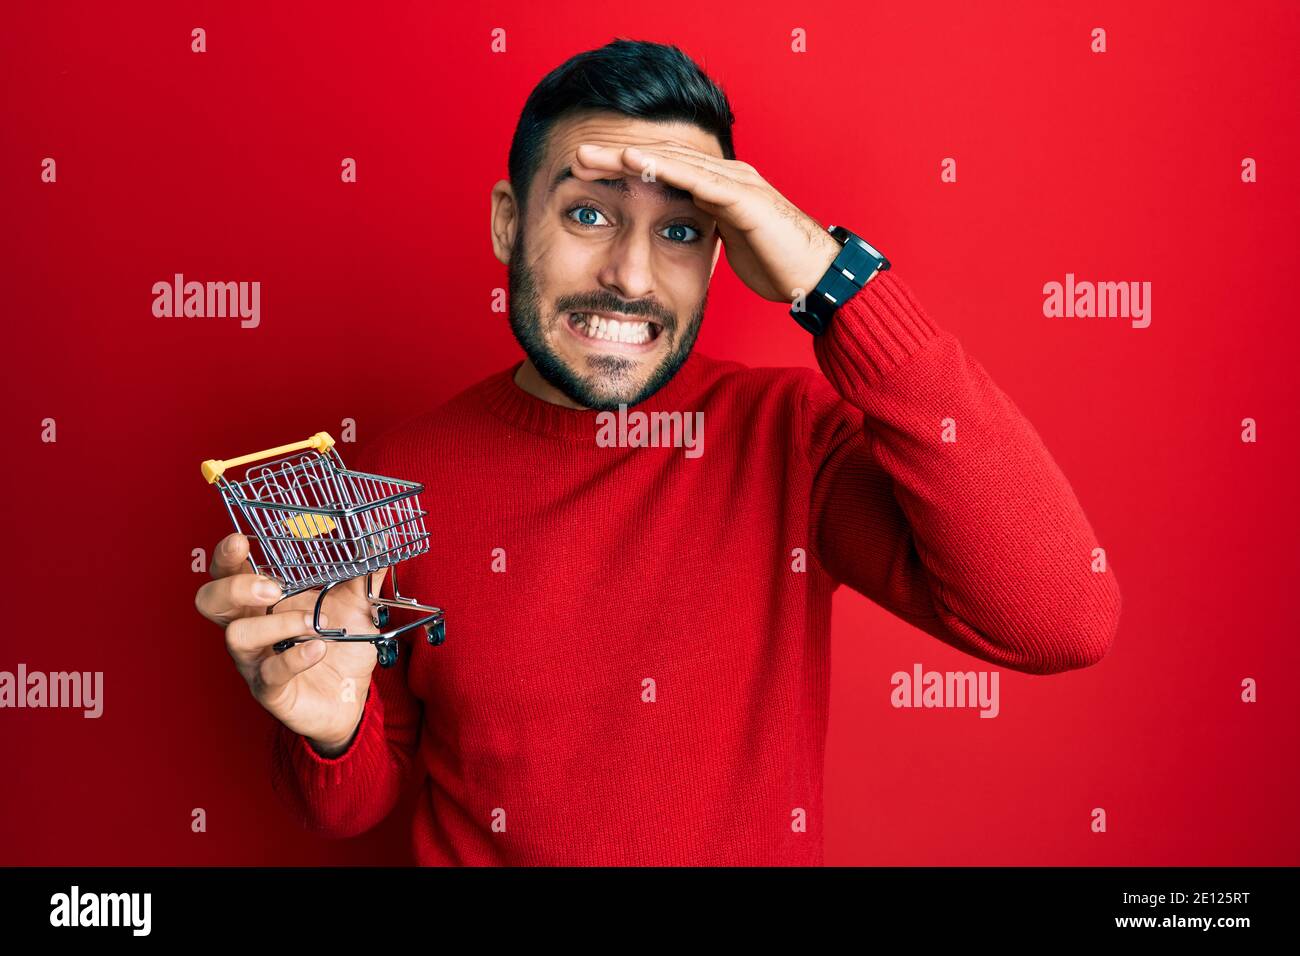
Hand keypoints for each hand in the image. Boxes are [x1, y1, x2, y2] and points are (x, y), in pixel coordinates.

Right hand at [194, 532, 387, 755]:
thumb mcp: (357, 605)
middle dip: (235, 588)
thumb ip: (364, 574)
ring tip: (311, 623)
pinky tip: (318, 649)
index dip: (227, 556)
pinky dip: (295, 658)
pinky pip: (270, 674)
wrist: (352, 698)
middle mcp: (251, 627)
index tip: (241, 540)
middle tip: (272, 589)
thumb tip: (379, 540)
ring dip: (277, 624)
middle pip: (211, 602)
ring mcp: (256, 661)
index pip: (229, 572)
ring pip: (238, 636)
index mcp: (264, 601)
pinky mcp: (270, 690)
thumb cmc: (341, 646)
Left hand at [571, 141, 842, 302]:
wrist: (816, 276)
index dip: (624, 169)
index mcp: (718, 187)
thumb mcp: (726, 244)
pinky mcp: (743, 198)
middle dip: (617, 156)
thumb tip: (679, 233)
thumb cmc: (776, 263)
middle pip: (661, 157)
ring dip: (631, 155)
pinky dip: (663, 167)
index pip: (663, 170)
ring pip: (674, 160)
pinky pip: (697, 178)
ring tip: (594, 153)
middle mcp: (725, 176)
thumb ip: (703, 229)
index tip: (587, 174)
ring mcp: (736, 182)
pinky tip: (634, 162)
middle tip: (577, 154)